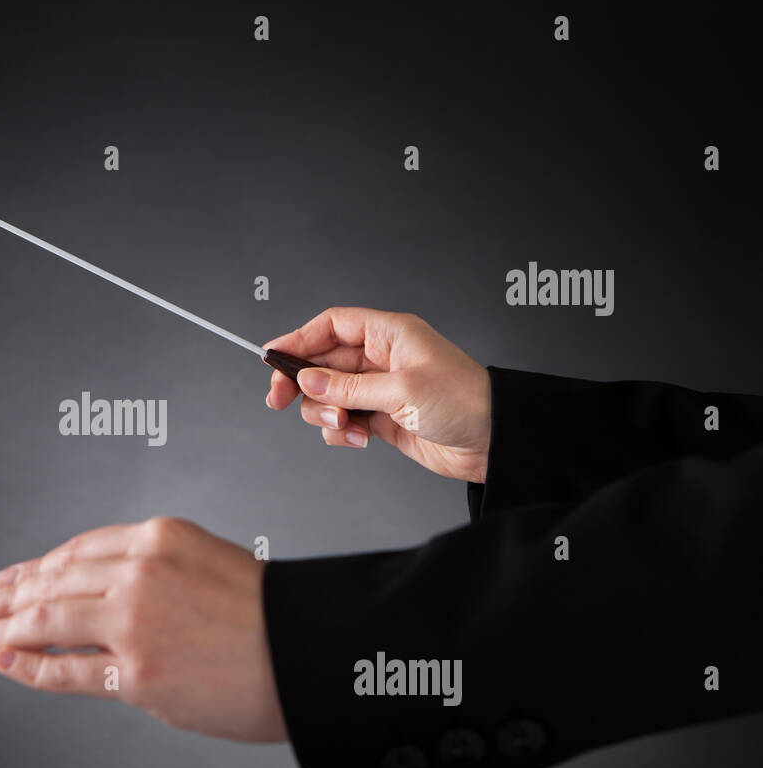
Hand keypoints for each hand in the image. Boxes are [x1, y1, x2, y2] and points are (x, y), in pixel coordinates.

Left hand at [0, 517, 285, 742]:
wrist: (312, 655)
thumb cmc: (269, 616)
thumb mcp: (206, 562)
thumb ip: (150, 569)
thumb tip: (95, 590)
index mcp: (157, 538)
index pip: (75, 551)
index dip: (35, 568)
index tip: (9, 579)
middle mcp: (138, 572)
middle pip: (52, 583)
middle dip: (8, 598)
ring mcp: (133, 623)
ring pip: (48, 622)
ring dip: (5, 630)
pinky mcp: (136, 673)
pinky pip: (66, 670)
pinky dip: (28, 666)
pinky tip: (4, 661)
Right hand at [264, 307, 491, 483]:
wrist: (495, 441)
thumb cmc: (463, 401)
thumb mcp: (401, 391)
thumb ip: (347, 388)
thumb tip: (305, 382)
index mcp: (389, 334)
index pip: (331, 326)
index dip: (299, 339)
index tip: (272, 358)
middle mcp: (381, 358)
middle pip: (322, 362)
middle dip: (301, 383)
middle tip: (280, 401)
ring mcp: (379, 388)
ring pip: (328, 395)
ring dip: (325, 413)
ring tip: (345, 425)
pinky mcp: (381, 417)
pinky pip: (343, 418)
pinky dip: (341, 431)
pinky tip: (359, 439)